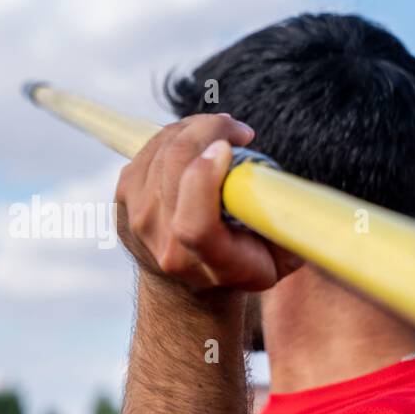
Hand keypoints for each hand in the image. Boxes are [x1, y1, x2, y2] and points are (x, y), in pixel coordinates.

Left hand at [115, 114, 291, 293]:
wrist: (188, 284)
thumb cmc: (246, 261)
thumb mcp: (281, 256)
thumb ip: (291, 228)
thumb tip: (287, 192)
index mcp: (206, 264)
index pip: (193, 225)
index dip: (205, 180)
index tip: (228, 148)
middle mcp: (164, 245)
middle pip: (174, 170)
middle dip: (208, 132)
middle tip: (237, 131)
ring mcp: (137, 221)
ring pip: (161, 150)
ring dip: (195, 129)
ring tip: (221, 134)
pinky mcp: (123, 198)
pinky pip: (149, 148)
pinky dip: (176, 134)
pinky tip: (197, 142)